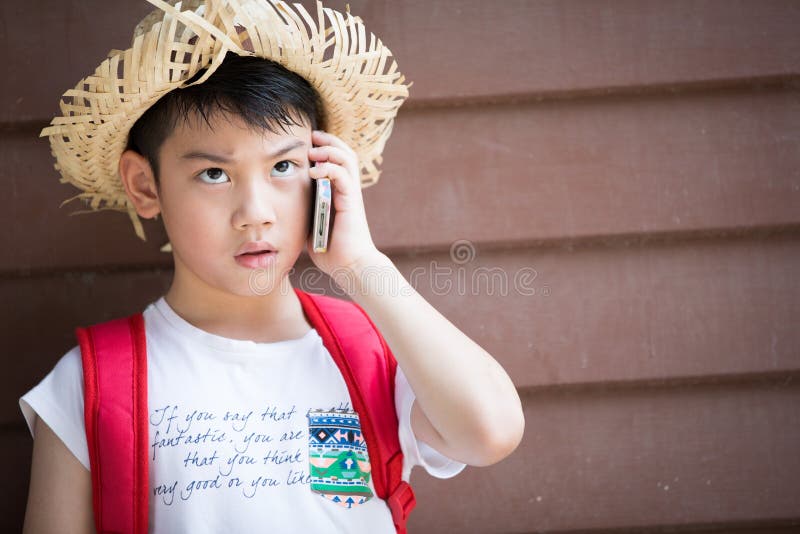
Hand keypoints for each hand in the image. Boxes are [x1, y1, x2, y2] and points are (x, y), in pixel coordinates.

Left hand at [307, 130, 382, 280]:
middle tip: (312, 136)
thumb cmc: (331, 251)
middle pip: (345, 153)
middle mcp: (347, 190)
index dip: (324, 148)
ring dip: (330, 150)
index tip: (305, 142)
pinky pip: (343, 176)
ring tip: (313, 151)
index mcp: (339, 193)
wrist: (349, 266)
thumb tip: (283, 206)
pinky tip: (314, 171)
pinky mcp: (351, 202)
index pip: (336, 161)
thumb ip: (304, 211)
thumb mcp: (311, 225)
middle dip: (328, 141)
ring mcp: (351, 194)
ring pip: (347, 159)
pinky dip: (329, 169)